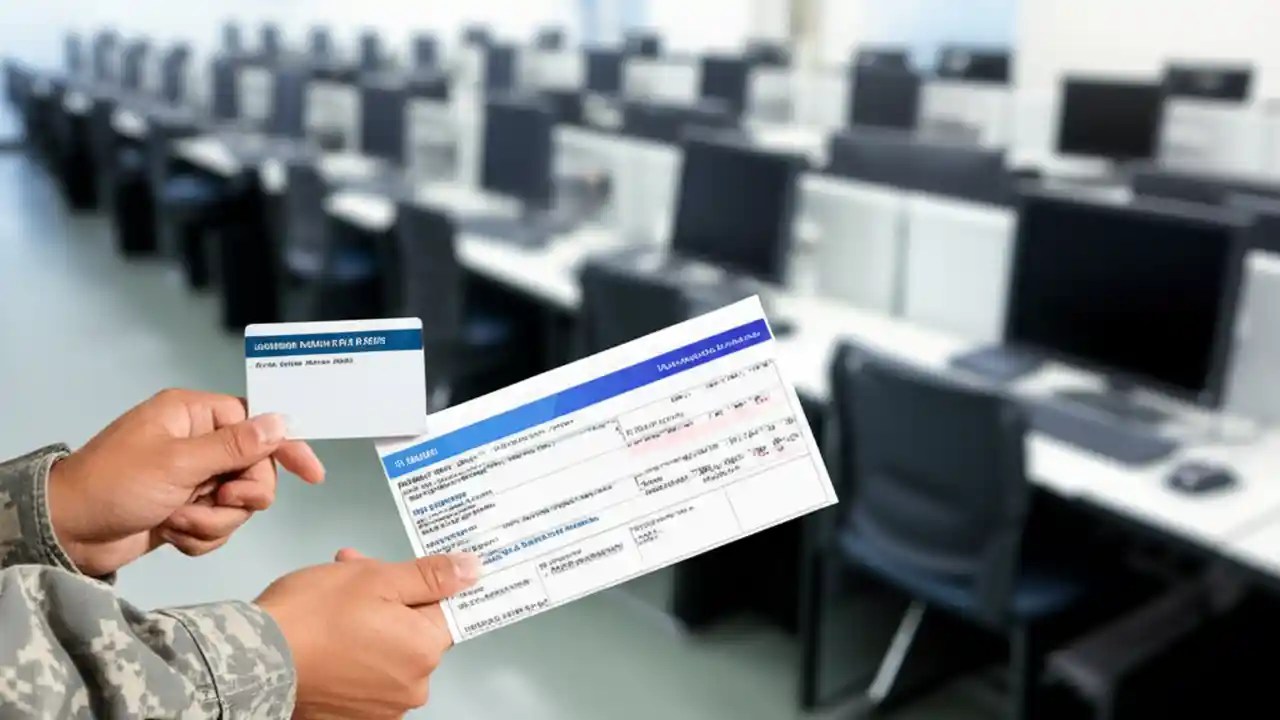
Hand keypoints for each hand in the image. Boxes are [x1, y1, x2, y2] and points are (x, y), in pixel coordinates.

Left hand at [48, 388, 324, 575]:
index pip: (258, 422)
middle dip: (238, 495)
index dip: (286, 446)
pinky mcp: (187, 510)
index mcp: (195, 416)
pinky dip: (200, 536)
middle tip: (217, 500)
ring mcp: (193, 479)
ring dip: (213, 520)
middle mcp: (198, 443)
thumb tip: (280, 421)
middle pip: (256, 469)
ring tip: (178, 521)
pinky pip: (219, 526)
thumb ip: (234, 445)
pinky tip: (171, 534)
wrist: (67, 533)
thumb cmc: (114, 485)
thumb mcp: (177, 462)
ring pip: (240, 504)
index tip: (312, 474)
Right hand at [256, 549, 478, 718]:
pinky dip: (350, 652)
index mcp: (426, 651)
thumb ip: (431, 576)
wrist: (254, 660)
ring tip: (330, 596)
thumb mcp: (378, 578)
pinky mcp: (351, 717)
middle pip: (412, 630)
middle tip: (351, 570)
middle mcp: (412, 688)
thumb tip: (474, 570)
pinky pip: (363, 675)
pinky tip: (324, 631)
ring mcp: (381, 708)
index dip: (416, 584)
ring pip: (385, 650)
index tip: (393, 573)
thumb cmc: (314, 615)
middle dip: (387, 598)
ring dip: (367, 620)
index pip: (442, 610)